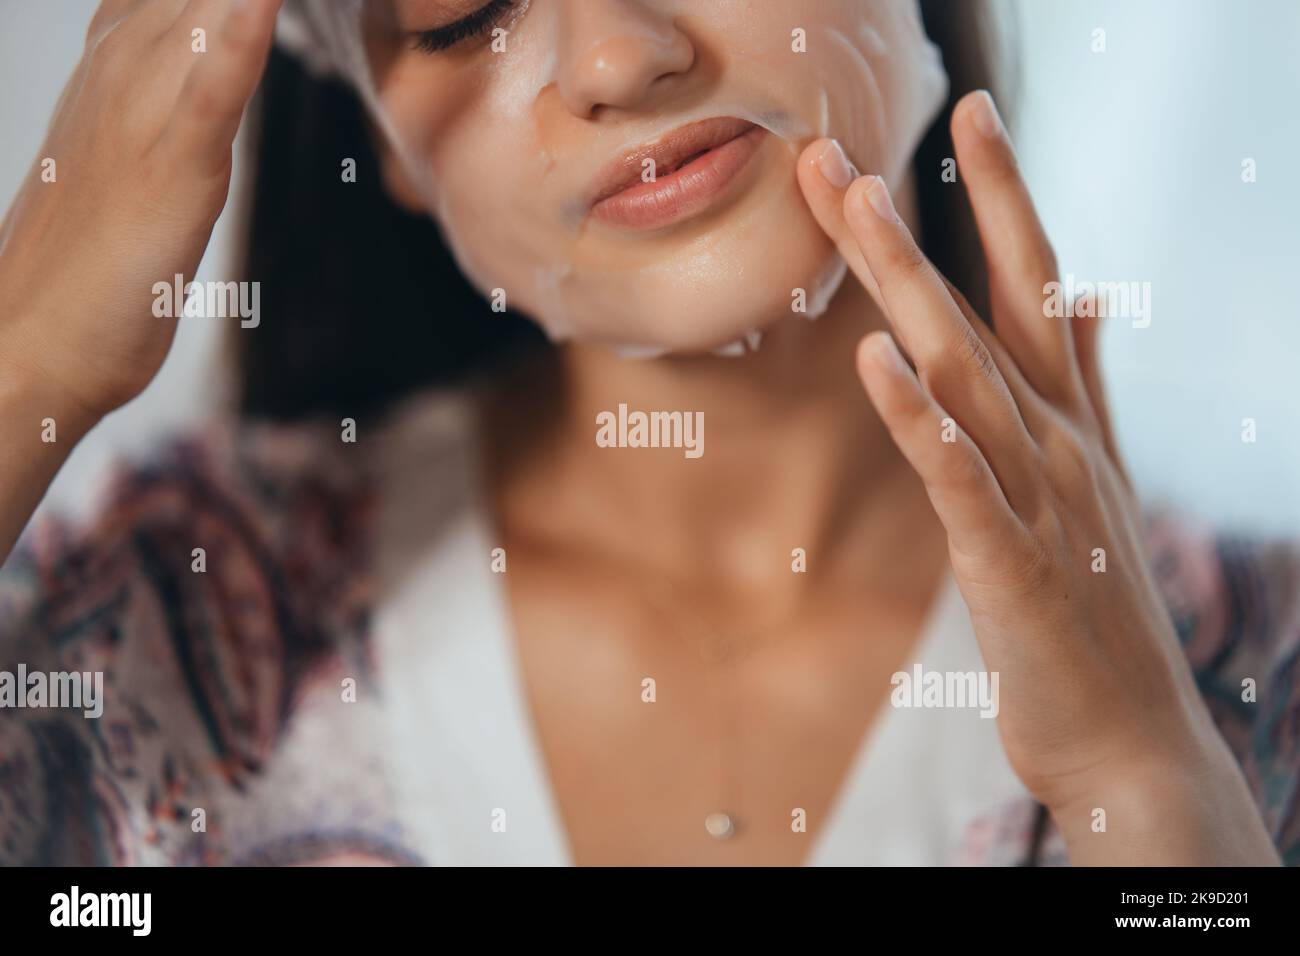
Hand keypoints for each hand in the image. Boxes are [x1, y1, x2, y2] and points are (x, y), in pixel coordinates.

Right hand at [0, 0, 281, 425]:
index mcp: (121, 63)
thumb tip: (218, 50)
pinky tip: (257, 5)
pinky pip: (205, 90)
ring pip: (201, 5)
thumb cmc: (92, 261)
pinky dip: (234, 41)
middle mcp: (126, 68)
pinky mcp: (163, 169)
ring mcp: (139, 112)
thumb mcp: (139, 156)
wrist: (34, 339)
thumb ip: (178, 97)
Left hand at [796, 90, 1277, 864]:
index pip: (1037, 285)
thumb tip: (1085, 298)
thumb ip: (1084, 388)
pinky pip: (958, 478)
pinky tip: (877, 360)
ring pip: (965, 372)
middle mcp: (1060, 443)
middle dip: (919, 222)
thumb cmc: (1098, 614)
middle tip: (841, 151)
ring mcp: (1041, 499)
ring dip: (907, 287)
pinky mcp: (1011, 563)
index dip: (1007, 197)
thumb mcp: (1097, 484)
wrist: (1135, 741)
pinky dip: (919, 417)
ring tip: (851, 209)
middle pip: (984, 309)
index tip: (973, 115)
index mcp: (1071, 423)